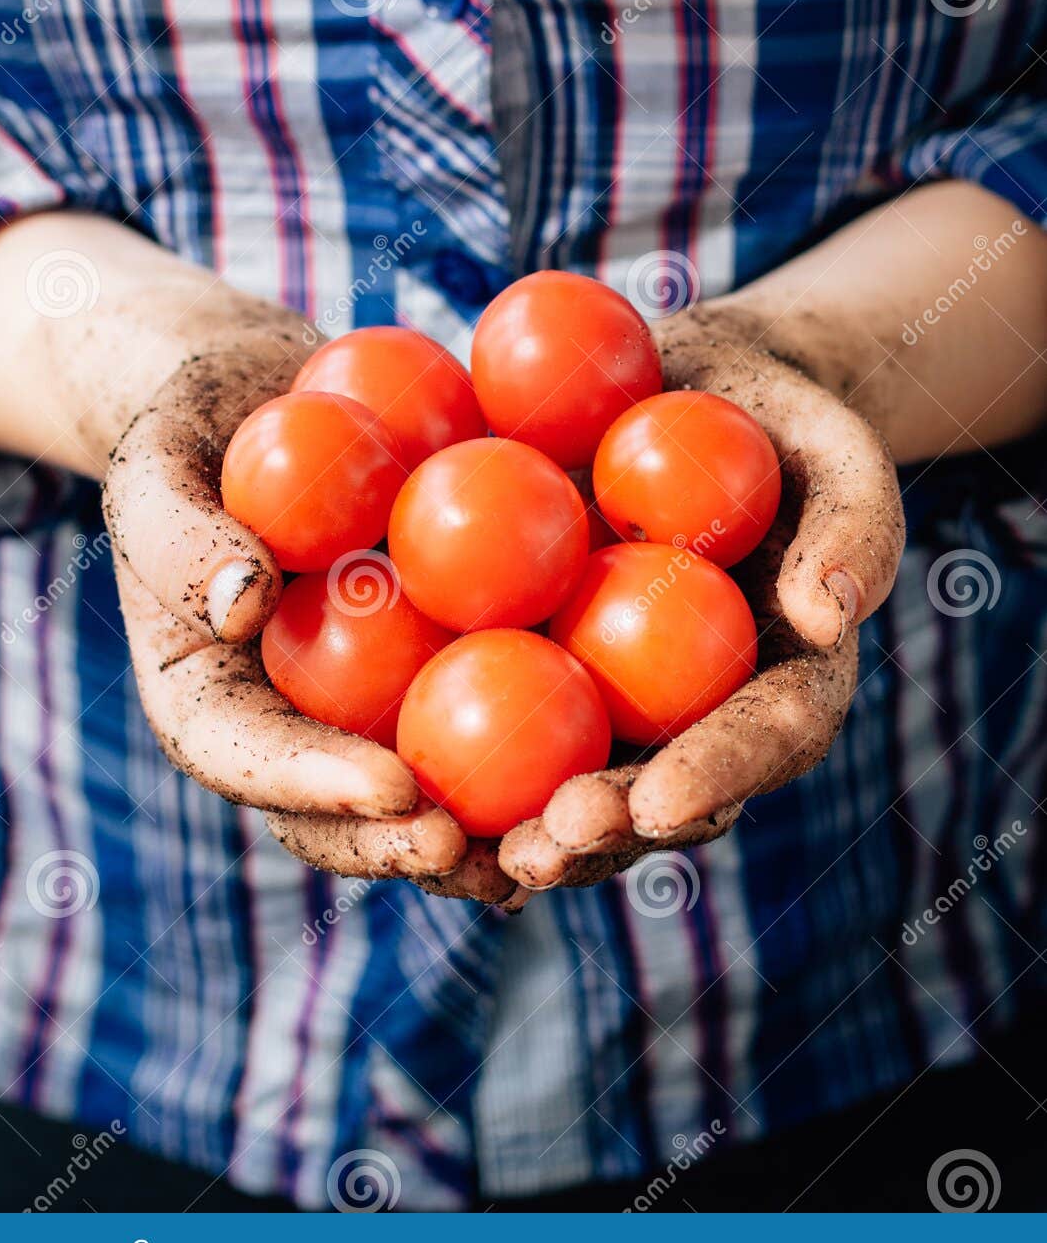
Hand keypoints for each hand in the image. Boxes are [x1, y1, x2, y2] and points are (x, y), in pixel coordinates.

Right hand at [102, 339, 521, 901]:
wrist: (271, 408)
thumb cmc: (192, 439)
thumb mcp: (158, 467)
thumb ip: (180, 536)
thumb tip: (244, 602)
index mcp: (215, 703)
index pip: (252, 760)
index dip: (320, 787)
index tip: (394, 787)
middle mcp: (299, 729)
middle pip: (345, 815)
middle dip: (411, 844)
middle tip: (480, 848)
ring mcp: (373, 711)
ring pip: (430, 793)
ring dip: (492, 832)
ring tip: (563, 840)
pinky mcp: (444, 671)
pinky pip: (496, 713)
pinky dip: (550, 744)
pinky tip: (621, 754)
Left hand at [495, 302, 905, 890]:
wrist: (686, 392)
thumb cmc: (779, 423)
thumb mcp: (839, 448)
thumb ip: (856, 523)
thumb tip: (831, 613)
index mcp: (783, 680)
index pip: (767, 738)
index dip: (717, 775)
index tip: (661, 797)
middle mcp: (696, 715)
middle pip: (659, 794)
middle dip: (601, 832)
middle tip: (544, 843)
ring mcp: (613, 702)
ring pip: (570, 782)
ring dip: (516, 825)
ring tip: (459, 850)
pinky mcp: (537, 667)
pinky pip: (493, 712)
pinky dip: (447, 750)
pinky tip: (386, 770)